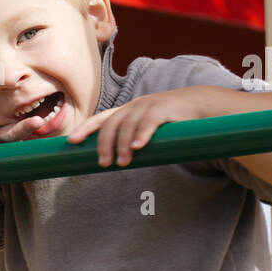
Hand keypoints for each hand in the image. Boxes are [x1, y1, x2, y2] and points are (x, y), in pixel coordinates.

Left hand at [66, 86, 215, 166]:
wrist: (198, 105)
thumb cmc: (168, 123)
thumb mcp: (145, 129)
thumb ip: (132, 143)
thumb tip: (116, 165)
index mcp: (126, 112)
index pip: (101, 119)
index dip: (86, 129)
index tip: (72, 141)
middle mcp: (133, 107)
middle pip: (112, 124)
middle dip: (105, 144)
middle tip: (104, 163)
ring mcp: (148, 106)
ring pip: (128, 124)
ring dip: (123, 144)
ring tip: (123, 163)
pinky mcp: (164, 109)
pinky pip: (150, 121)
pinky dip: (142, 134)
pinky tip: (138, 146)